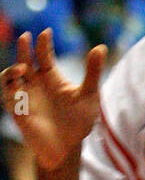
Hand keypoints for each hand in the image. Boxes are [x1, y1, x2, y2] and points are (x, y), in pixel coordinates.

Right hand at [0, 30, 105, 169]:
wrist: (68, 147)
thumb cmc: (79, 120)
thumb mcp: (89, 95)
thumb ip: (93, 72)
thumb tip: (101, 47)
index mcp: (52, 77)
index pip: (44, 55)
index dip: (43, 43)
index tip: (46, 32)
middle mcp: (36, 84)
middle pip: (25, 61)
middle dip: (23, 49)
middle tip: (26, 37)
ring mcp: (25, 97)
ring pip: (10, 77)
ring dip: (12, 71)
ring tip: (23, 68)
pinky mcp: (18, 112)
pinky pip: (8, 98)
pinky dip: (9, 91)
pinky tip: (17, 86)